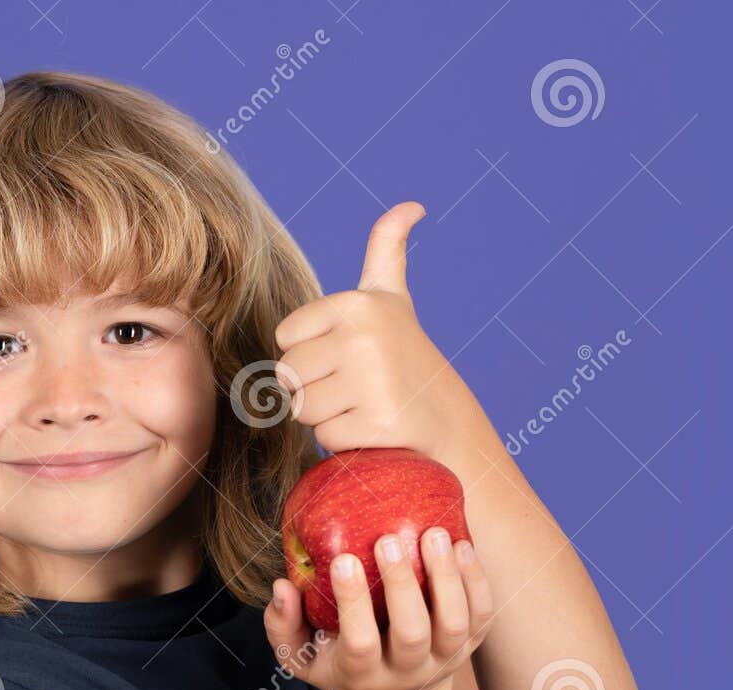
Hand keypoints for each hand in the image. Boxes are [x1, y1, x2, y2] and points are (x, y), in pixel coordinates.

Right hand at [263, 526, 493, 689]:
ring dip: (447, 578)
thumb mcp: (300, 655)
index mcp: (362, 675)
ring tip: (434, 533)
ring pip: (455, 624)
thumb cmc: (336, 660)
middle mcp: (407, 673)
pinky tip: (462, 546)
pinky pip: (482, 615)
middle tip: (388, 538)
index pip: (359, 644)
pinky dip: (477, 581)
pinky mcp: (470, 646)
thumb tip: (281, 587)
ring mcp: (444, 661)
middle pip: (412, 635)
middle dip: (402, 585)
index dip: (353, 604)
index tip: (343, 559)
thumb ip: (282, 623)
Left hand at [273, 201, 470, 458]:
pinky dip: (346, 441)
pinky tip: (375, 427)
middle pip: (288, 375)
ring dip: (327, 416)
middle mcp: (364, 336)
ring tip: (364, 405)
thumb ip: (387, 250)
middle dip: (314, 389)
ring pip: (302, 409)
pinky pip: (325, 438)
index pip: (285, 338)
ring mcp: (372, 381)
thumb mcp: (392, 299)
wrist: (447, 420)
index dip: (310, 355)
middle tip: (355, 387)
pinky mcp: (377, 423)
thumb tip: (411, 206)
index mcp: (356, 303)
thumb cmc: (405, 357)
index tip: (346, 356)